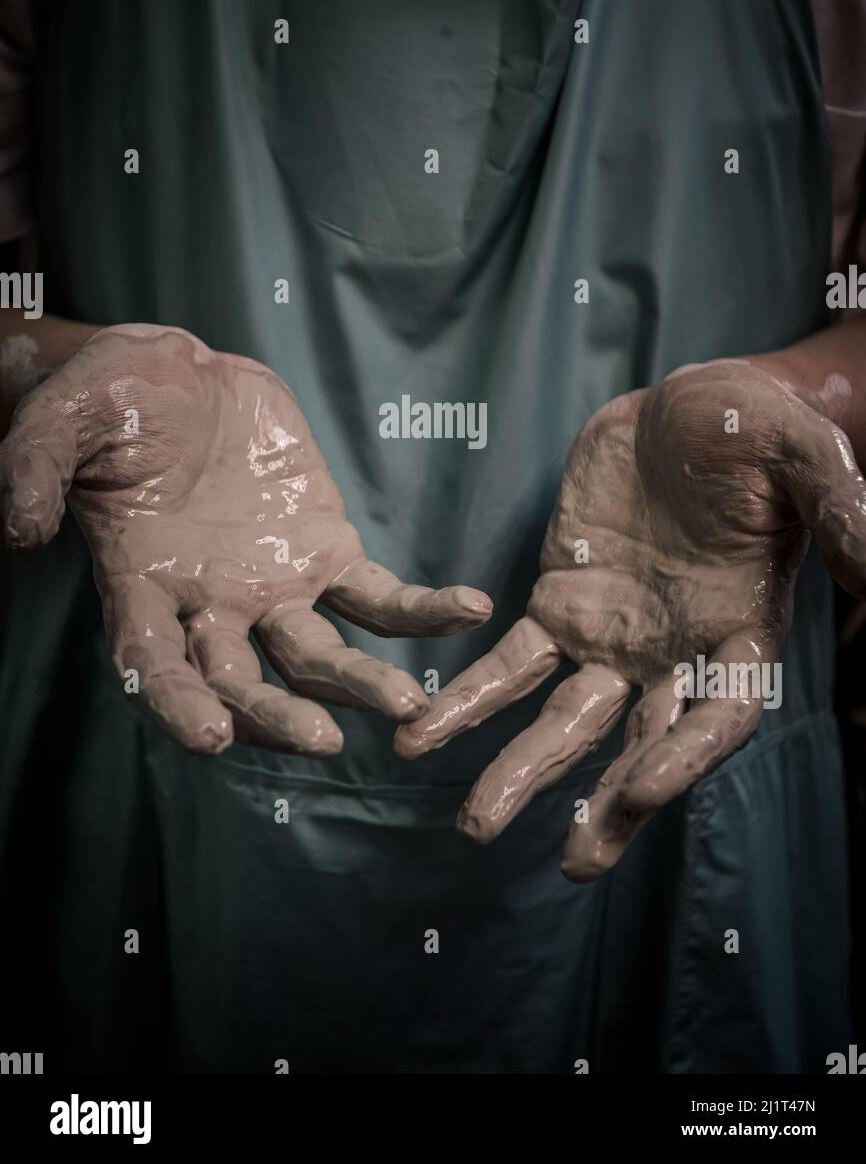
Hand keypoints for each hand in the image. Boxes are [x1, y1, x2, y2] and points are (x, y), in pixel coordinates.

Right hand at [0, 324, 490, 753]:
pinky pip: (377, 596)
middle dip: (277, 716)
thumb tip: (18, 530)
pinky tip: (469, 612)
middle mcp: (209, 605)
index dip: (178, 706)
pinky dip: (422, 610)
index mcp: (143, 584)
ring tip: (410, 706)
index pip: (153, 667)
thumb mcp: (66, 417)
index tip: (213, 737)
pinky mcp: (325, 549)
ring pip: (317, 656)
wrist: (180, 371)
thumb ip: (35, 467)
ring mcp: (273, 585)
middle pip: (242, 681)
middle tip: (320, 738)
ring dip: (361, 685)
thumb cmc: (114, 397)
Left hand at [396, 361, 865, 878]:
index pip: (719, 715)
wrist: (689, 404)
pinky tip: (423, 734)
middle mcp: (675, 653)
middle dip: (607, 803)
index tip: (641, 794)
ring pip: (565, 718)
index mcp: (740, 632)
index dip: (686, 757)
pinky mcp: (559, 603)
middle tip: (573, 861)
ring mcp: (612, 635)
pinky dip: (469, 699)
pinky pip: (511, 663)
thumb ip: (839, 513)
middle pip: (641, 743)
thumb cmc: (757, 430)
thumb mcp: (802, 458)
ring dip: (523, 770)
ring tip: (474, 822)